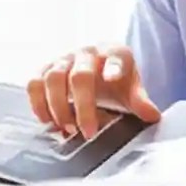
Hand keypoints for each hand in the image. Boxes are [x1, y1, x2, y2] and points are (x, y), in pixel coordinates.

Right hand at [25, 45, 161, 138]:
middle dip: (82, 107)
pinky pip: (34, 82)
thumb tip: (152, 115)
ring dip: (57, 107)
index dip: (113, 66)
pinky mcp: (46, 68)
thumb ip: (140, 101)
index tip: (112, 78)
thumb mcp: (131, 88)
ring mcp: (63, 59)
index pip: (115, 56)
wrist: (97, 67)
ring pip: (52, 78)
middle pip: (80, 75)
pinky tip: (47, 121)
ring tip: (67, 129)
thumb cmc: (116, 79)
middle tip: (88, 132)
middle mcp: (87, 53)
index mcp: (113, 52)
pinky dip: (37, 103)